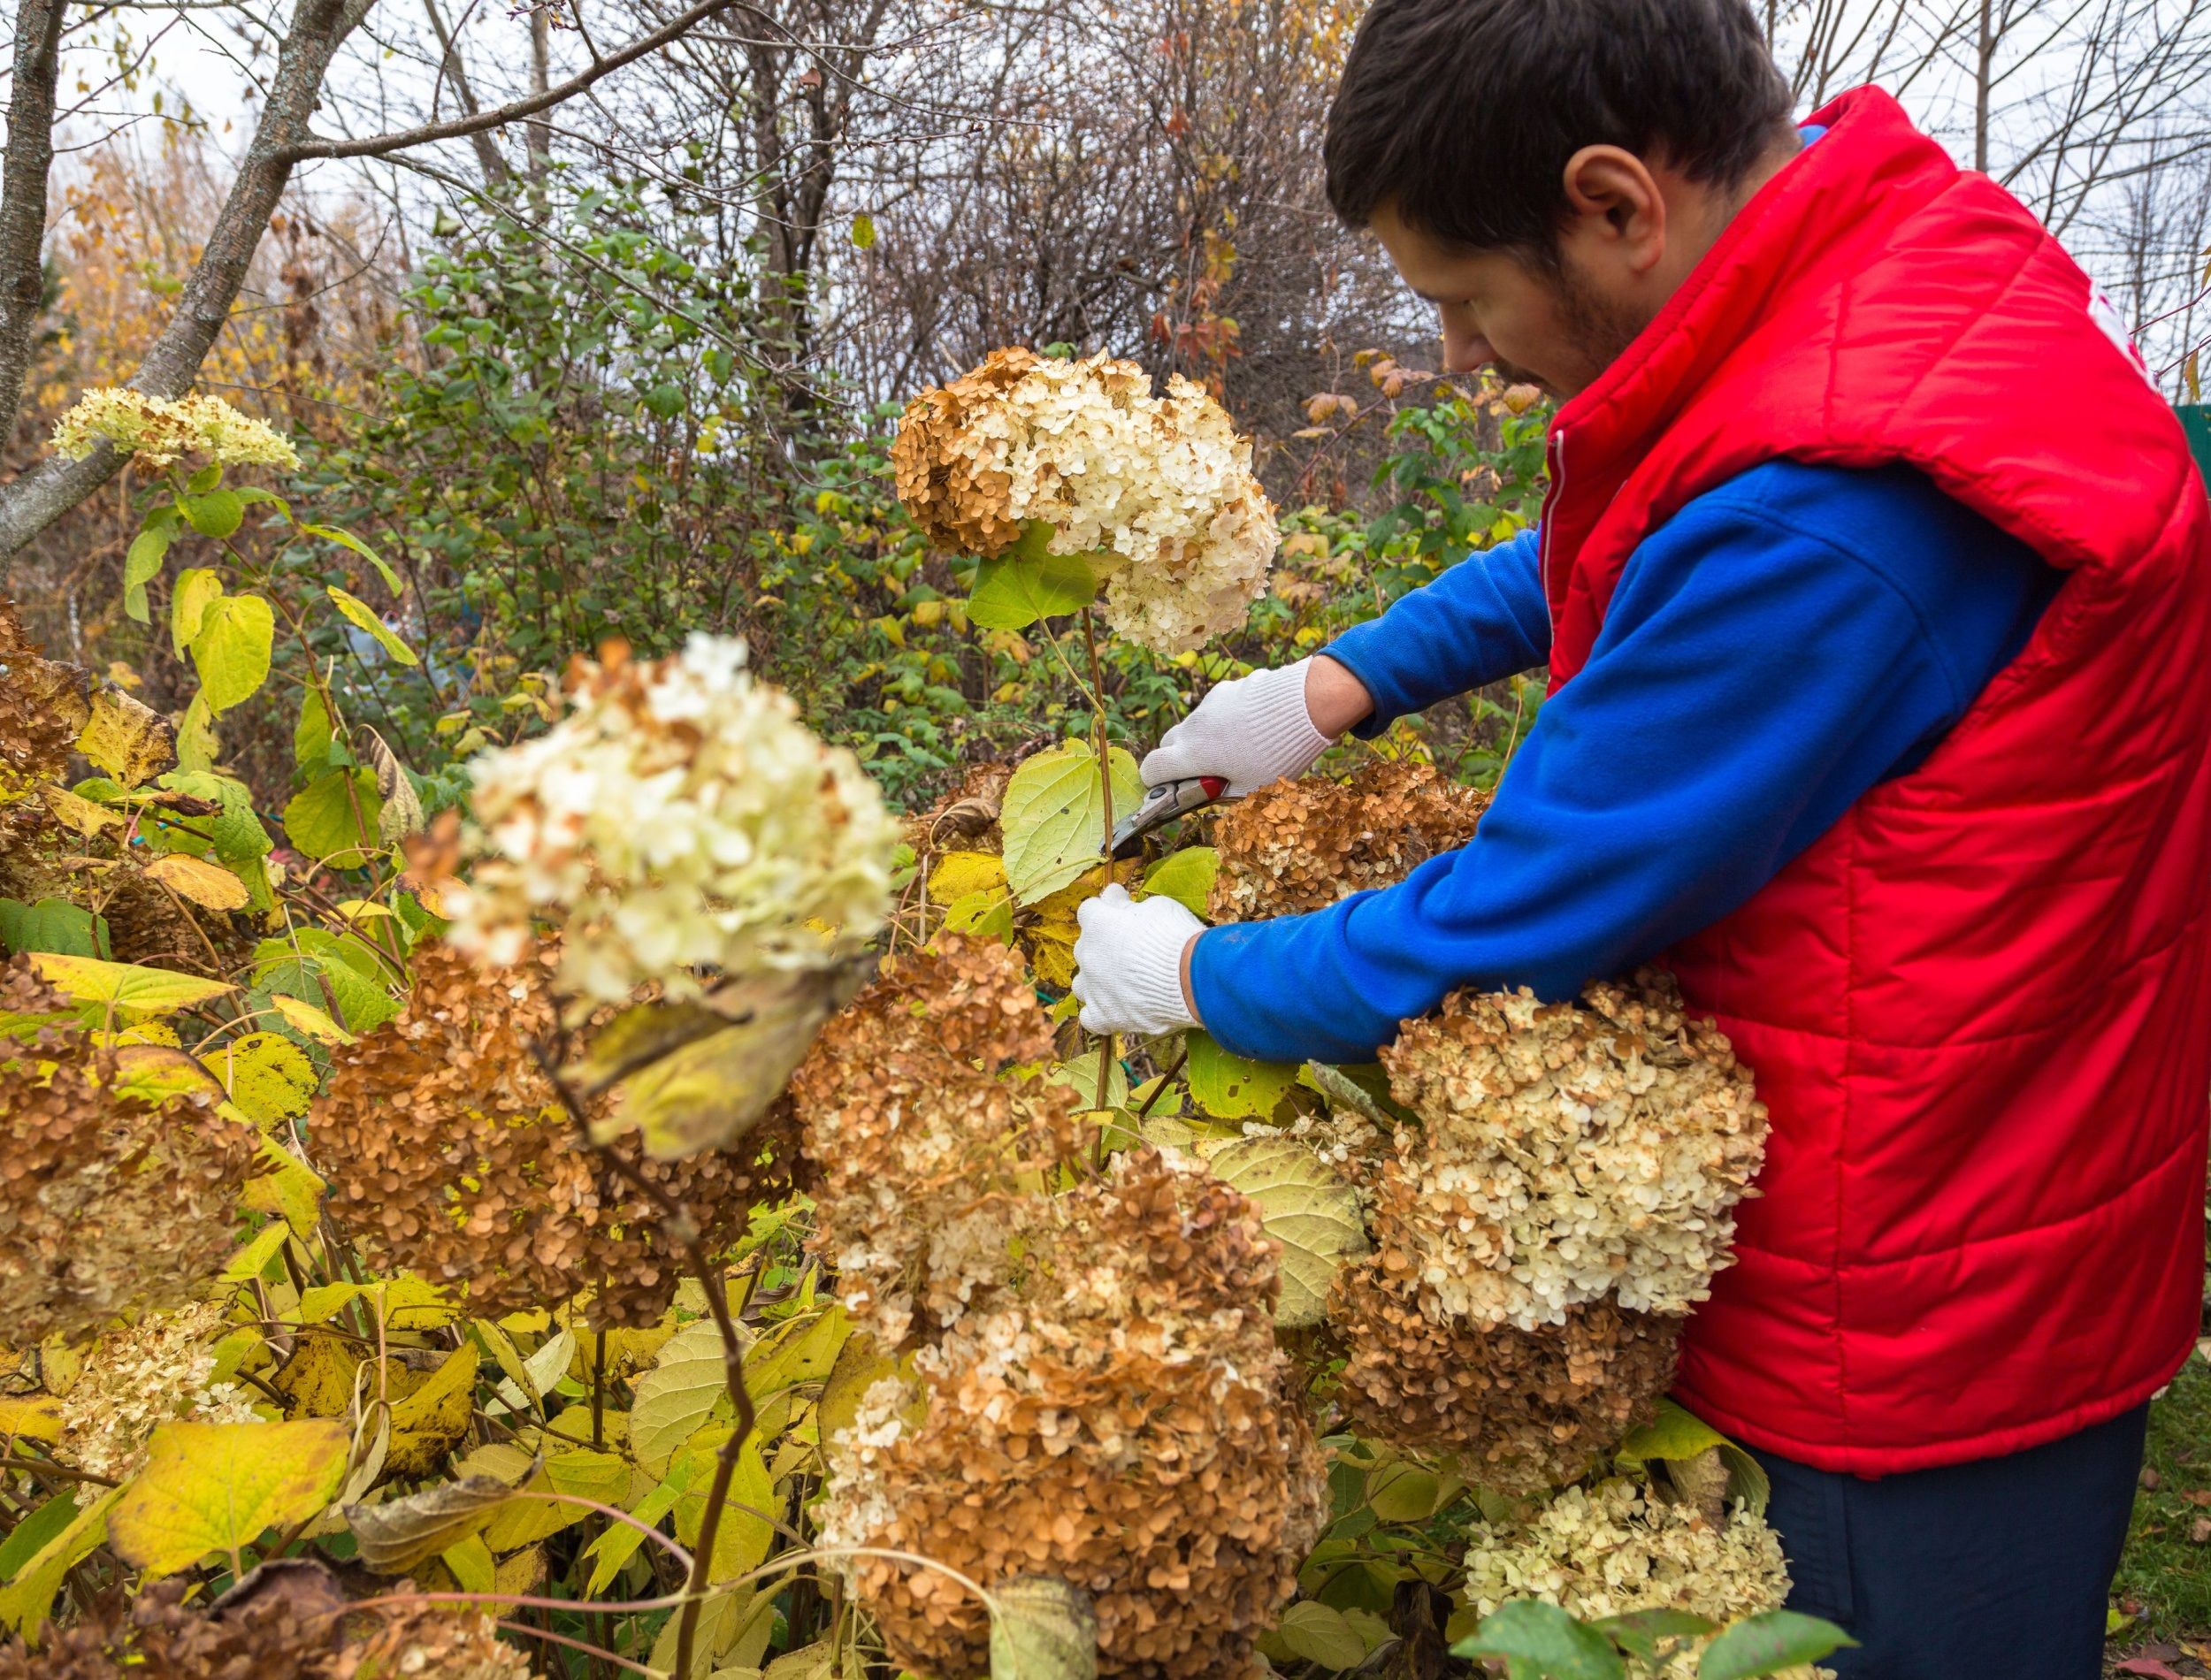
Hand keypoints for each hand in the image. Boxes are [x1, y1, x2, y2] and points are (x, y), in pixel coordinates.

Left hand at [1071, 885, 1202, 1036]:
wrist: (1192, 979)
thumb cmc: (1176, 936)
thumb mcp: (1156, 906)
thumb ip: (1127, 903)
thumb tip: (1112, 894)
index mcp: (1097, 924)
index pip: (1090, 911)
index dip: (1107, 909)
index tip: (1122, 907)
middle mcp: (1088, 955)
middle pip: (1086, 947)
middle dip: (1104, 945)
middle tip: (1131, 947)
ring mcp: (1093, 988)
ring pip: (1082, 983)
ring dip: (1096, 979)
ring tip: (1120, 981)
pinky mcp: (1105, 1016)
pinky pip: (1090, 1018)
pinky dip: (1100, 1013)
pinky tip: (1115, 1008)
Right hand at [1139, 656, 1372, 796]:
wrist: (1305, 705)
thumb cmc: (1278, 755)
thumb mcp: (1252, 787)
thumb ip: (1225, 791)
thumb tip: (1212, 789)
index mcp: (1193, 755)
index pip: (1151, 768)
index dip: (1155, 781)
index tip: (1168, 787)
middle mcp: (1194, 727)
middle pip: (1169, 742)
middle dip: (1177, 758)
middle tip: (1204, 771)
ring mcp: (1210, 704)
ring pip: (1195, 724)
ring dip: (1205, 738)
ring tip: (1238, 748)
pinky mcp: (1226, 688)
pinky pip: (1216, 708)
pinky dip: (1224, 720)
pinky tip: (1253, 727)